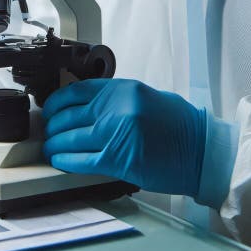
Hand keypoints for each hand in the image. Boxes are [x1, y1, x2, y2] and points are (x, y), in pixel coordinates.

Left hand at [43, 78, 206, 195]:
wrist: (202, 151)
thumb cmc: (179, 126)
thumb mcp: (145, 98)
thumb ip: (115, 101)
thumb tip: (85, 108)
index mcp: (123, 89)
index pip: (77, 91)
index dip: (57, 101)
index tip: (49, 108)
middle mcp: (117, 108)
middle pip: (69, 116)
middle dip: (53, 126)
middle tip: (47, 132)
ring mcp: (116, 133)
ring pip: (70, 138)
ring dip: (55, 145)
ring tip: (49, 148)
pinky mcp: (119, 159)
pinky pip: (82, 160)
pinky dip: (66, 161)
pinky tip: (59, 161)